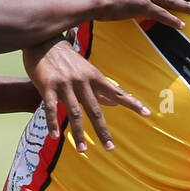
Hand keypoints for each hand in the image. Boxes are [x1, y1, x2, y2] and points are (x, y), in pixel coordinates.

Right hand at [22, 35, 149, 151]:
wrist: (42, 40)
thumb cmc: (65, 57)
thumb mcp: (85, 70)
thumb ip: (98, 87)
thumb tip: (114, 101)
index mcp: (94, 77)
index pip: (117, 92)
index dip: (132, 103)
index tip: (147, 113)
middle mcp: (82, 81)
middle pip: (95, 110)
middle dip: (102, 131)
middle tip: (110, 148)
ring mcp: (65, 83)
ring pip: (74, 113)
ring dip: (78, 134)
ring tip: (82, 150)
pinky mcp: (47, 85)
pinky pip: (50, 108)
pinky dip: (52, 123)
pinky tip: (55, 136)